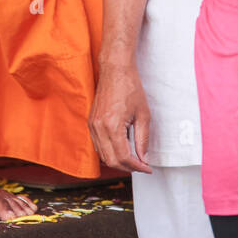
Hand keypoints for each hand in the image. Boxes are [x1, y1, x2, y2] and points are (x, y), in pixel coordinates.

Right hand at [88, 59, 151, 173]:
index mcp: (112, 125)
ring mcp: (92, 125)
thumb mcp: (143, 114)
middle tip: (142, 166)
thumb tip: (144, 158)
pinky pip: (97, 145)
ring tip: (133, 160)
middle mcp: (99, 127)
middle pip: (111, 160)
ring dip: (118, 161)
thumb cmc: (130, 87)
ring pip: (102, 155)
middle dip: (128, 167)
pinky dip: (109, 152)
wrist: (115, 69)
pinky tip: (121, 150)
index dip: (137, 166)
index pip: (123, 157)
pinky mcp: (91, 122)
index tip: (147, 168)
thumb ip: (143, 139)